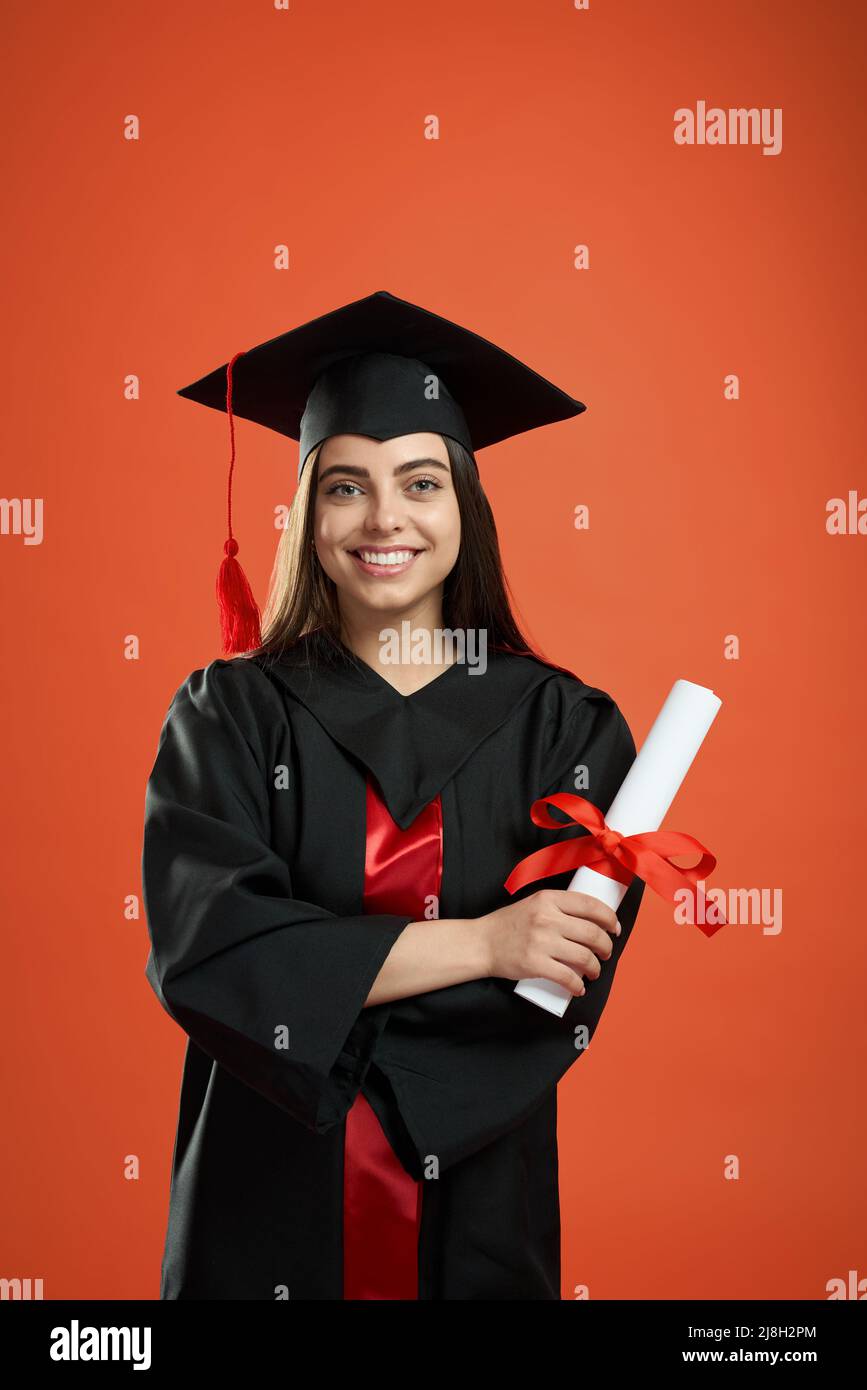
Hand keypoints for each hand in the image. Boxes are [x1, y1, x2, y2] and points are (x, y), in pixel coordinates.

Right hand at [478, 889, 620, 996]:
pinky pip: (567, 977)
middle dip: (606, 947)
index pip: (590, 905)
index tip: (615, 928)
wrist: (482, 943)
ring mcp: (541, 941)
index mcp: (549, 899)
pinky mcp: (535, 964)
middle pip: (592, 933)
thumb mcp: (534, 903)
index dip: (610, 918)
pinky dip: (577, 985)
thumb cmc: (509, 924)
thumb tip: (591, 920)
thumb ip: (558, 907)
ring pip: (584, 957)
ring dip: (595, 968)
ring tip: (594, 971)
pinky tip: (578, 988)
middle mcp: (547, 918)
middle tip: (606, 953)